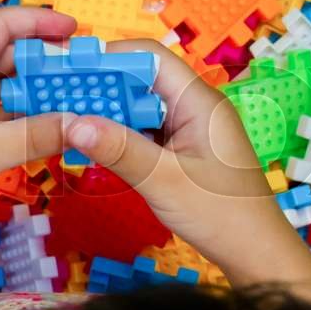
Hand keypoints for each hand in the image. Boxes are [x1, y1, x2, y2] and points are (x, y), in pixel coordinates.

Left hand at [0, 7, 81, 265]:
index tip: (71, 28)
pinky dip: (17, 118)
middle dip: (41, 62)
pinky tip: (40, 130)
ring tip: (66, 103)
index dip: (37, 21)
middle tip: (76, 75)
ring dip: (31, 93)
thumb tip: (77, 124)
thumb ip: (34, 136)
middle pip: (3, 55)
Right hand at [59, 40, 310, 298]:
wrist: (256, 253)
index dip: (108, 57)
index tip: (66, 68)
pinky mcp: (181, 149)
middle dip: (99, 85)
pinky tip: (90, 143)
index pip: (149, 58)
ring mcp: (188, 128)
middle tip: (54, 95)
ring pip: (139, 106)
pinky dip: (118, 134)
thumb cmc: (221, 215)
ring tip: (64, 117)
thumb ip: (119, 150)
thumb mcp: (164, 181)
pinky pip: (144, 130)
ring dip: (106, 111)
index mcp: (198, 101)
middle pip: (141, 79)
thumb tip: (72, 123)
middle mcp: (193, 106)